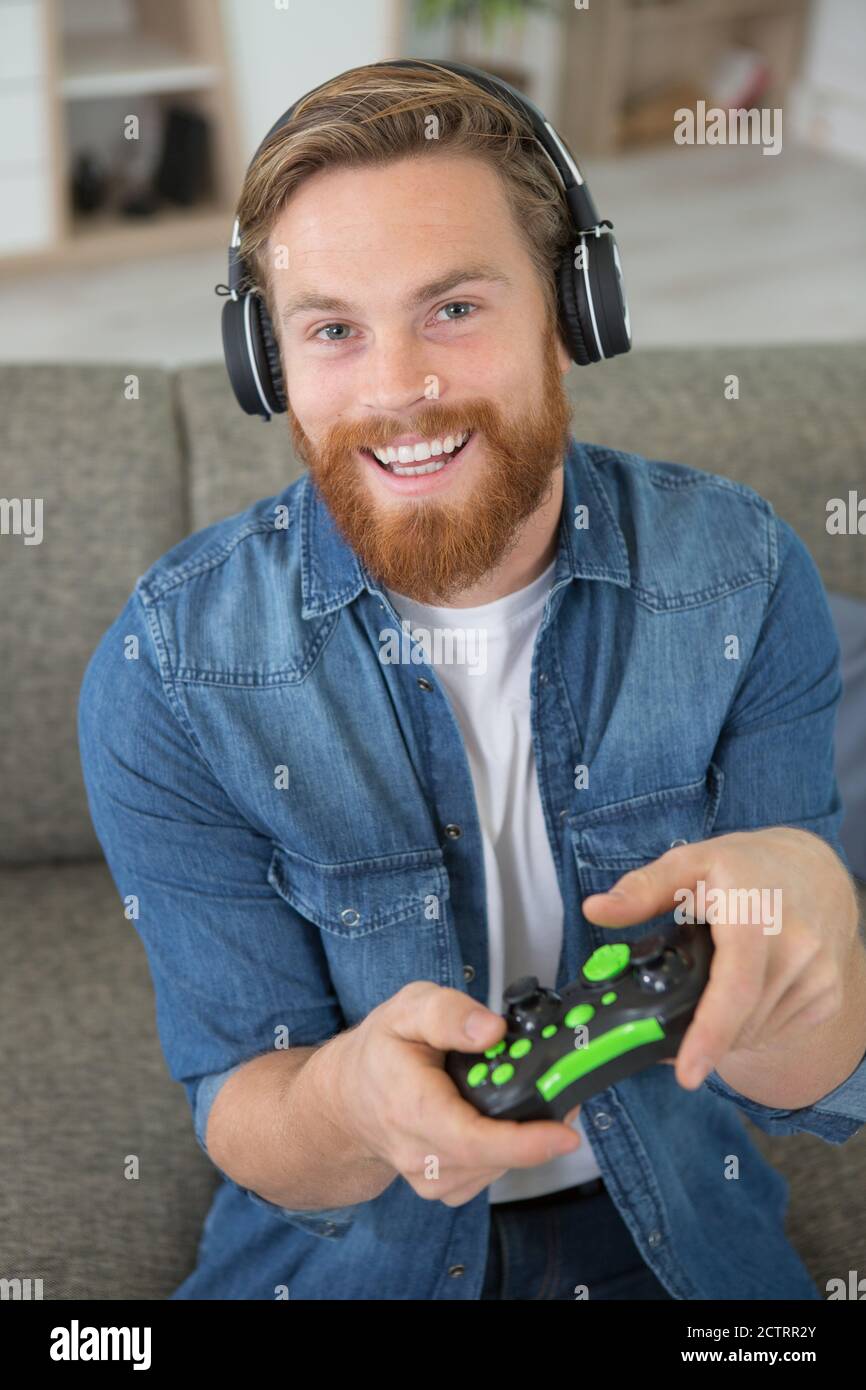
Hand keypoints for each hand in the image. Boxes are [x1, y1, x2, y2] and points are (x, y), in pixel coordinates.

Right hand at [331, 981, 581, 1206]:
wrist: (348, 1097)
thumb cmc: (379, 1052)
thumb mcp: (407, 1010)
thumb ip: (449, 1013)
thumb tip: (493, 1030)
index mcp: (411, 1108)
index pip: (472, 1139)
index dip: (524, 1141)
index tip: (564, 1133)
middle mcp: (420, 1154)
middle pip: (496, 1155)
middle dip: (539, 1126)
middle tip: (564, 1087)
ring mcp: (432, 1178)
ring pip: (499, 1165)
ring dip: (525, 1135)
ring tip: (533, 1093)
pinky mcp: (443, 1187)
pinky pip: (490, 1172)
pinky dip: (507, 1147)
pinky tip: (502, 1117)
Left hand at [581, 827, 865, 1107]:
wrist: (816, 872)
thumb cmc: (746, 867)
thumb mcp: (690, 864)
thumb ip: (641, 890)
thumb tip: (595, 910)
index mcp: (755, 914)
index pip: (735, 986)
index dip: (710, 1033)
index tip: (687, 1072)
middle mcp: (796, 947)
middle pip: (739, 1020)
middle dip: (699, 1031)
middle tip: (668, 1018)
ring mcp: (818, 976)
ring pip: (756, 1032)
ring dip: (725, 1028)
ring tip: (711, 988)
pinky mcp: (828, 996)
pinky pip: (776, 1030)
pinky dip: (749, 1025)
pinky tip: (741, 993)